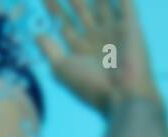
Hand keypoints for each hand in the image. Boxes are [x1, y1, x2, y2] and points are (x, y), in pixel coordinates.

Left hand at [35, 0, 159, 114]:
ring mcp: (113, 30)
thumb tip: (36, 34)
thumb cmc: (89, 86)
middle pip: (79, 8)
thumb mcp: (62, 68)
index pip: (63, 21)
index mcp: (79, 48)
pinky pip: (124, 3)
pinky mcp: (131, 25)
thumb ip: (50, 50)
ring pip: (100, 2)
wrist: (122, 96)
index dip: (53, 7)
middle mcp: (96, 36)